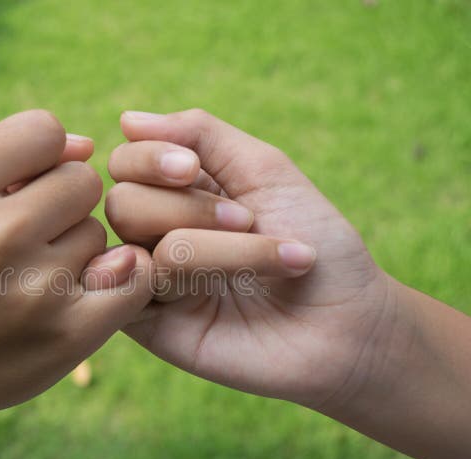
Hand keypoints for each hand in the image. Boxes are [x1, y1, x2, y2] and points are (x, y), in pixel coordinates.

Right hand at [0, 110, 152, 426]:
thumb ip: (13, 158)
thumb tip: (87, 147)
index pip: (44, 130)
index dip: (40, 158)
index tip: (18, 189)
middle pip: (83, 180)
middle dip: (62, 204)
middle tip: (26, 240)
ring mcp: (36, 289)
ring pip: (99, 232)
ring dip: (77, 250)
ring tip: (32, 278)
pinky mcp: (70, 334)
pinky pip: (134, 276)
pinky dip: (119, 280)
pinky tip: (85, 291)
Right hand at [103, 109, 393, 409]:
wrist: (349, 321)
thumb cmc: (318, 242)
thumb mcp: (265, 171)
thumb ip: (201, 135)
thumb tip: (128, 119)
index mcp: (182, 194)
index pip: (126, 162)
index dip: (149, 157)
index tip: (192, 166)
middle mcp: (160, 235)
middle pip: (121, 202)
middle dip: (188, 207)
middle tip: (248, 220)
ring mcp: (155, 282)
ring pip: (135, 246)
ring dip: (209, 246)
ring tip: (270, 260)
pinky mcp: (155, 326)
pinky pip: (132, 294)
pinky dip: (169, 281)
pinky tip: (214, 292)